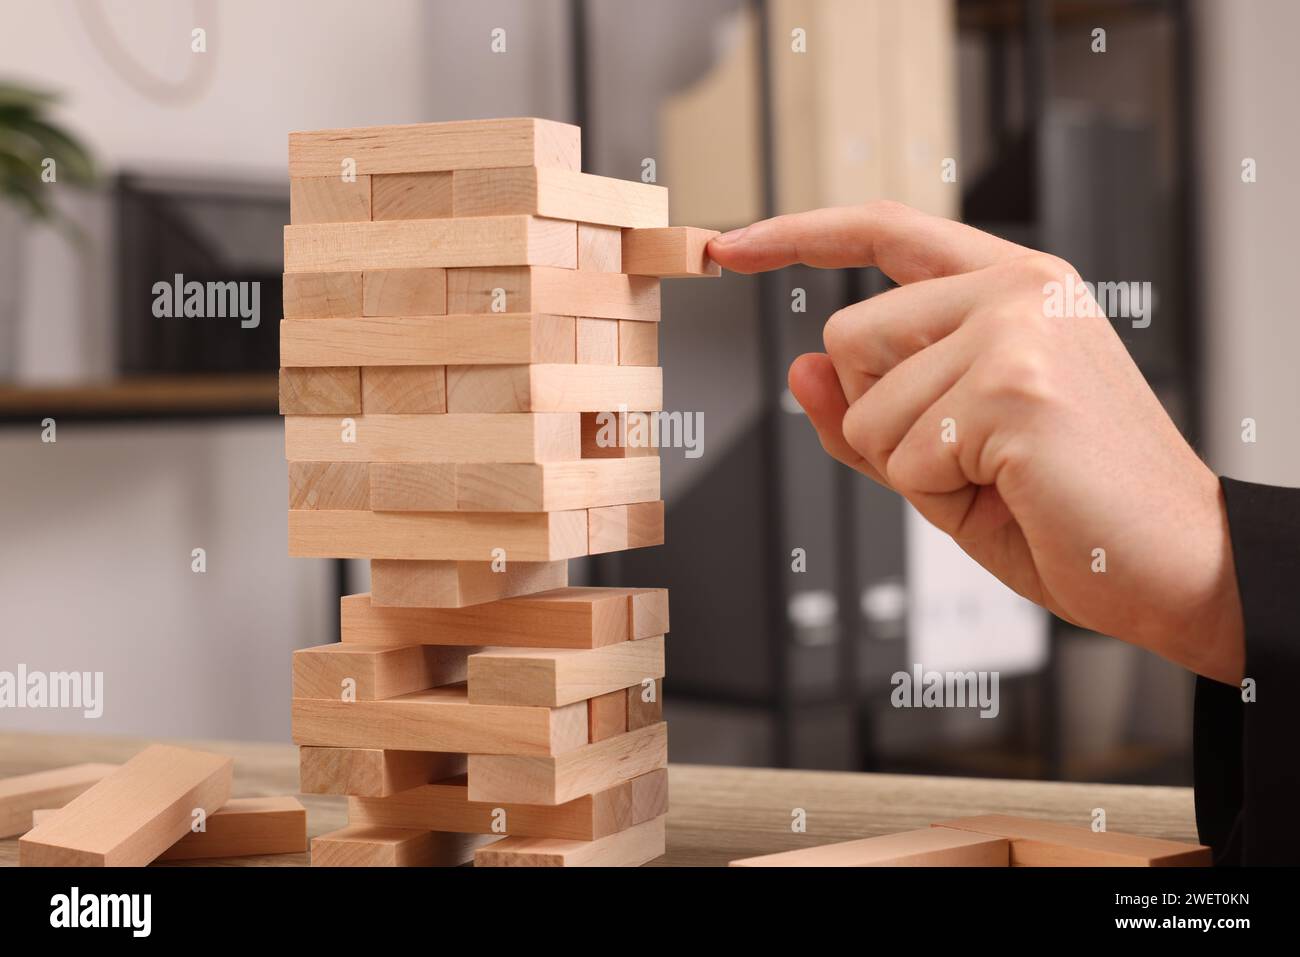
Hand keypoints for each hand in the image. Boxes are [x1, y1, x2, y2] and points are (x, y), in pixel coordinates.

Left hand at [708, 202, 1244, 684]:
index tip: (730, 245)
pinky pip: (900, 453)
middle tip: (967, 455)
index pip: (883, 229)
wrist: (1175, 565)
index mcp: (1011, 286)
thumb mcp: (947, 457)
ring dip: (910, 466)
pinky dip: (937, 493)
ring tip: (999, 475)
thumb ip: (870, 408)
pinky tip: (1012, 488)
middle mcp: (1016, 288)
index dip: (798, 233)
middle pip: (846, 336)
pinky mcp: (1013, 385)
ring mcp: (1016, 329)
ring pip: (863, 405)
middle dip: (876, 417)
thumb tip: (798, 365)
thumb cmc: (1069, 510)